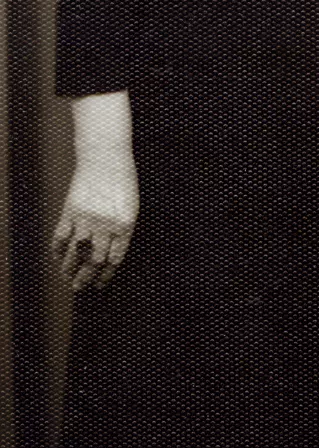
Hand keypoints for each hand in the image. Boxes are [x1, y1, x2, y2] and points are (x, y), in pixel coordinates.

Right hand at [52, 153, 138, 290]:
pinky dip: (58, 250)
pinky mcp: (70, 211)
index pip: (114, 259)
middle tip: (80, 288)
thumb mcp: (131, 207)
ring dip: (70, 268)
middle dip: (86, 277)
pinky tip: (58, 258)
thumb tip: (112, 252)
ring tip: (68, 279)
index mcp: (125, 225)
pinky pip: (61, 236)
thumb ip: (123, 229)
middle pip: (94, 260)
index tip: (100, 285)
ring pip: (76, 252)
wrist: (105, 159)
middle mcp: (105, 225)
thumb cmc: (123, 182)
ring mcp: (86, 219)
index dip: (106, 275)